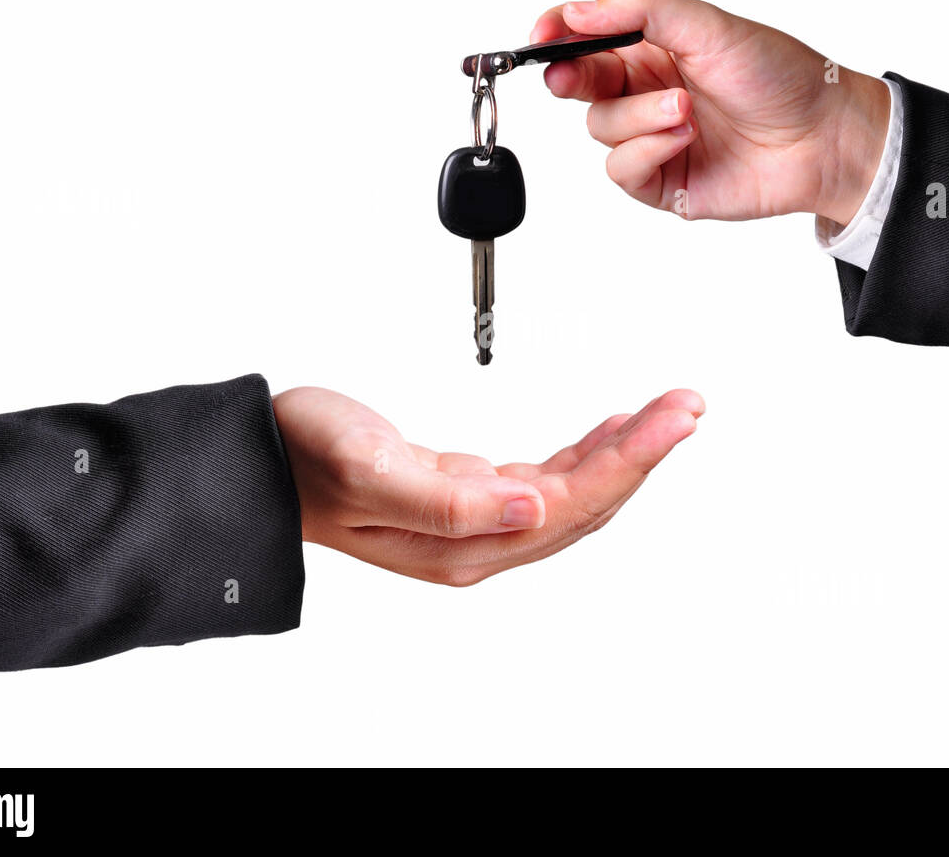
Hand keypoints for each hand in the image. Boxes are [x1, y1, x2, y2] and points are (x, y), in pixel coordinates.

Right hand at [272, 387, 702, 585]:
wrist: (261, 459)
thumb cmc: (303, 458)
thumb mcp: (368, 470)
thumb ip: (450, 503)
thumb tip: (532, 507)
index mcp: (463, 543)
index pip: (571, 504)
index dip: (630, 461)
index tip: (674, 417)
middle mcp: (479, 541)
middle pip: (587, 503)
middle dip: (644, 453)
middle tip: (687, 404)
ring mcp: (477, 523)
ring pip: (575, 492)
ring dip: (625, 452)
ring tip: (668, 411)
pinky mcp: (470, 496)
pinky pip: (550, 480)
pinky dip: (589, 454)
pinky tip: (610, 431)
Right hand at [531, 0, 889, 224]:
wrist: (821, 137)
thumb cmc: (778, 76)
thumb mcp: (707, 25)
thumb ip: (639, 10)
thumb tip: (577, 12)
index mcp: (652, 47)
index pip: (586, 37)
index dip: (557, 34)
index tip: (541, 36)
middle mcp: (646, 91)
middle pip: (580, 84)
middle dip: (572, 77)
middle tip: (570, 74)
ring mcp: (652, 137)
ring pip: (601, 129)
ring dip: (639, 117)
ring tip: (686, 109)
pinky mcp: (661, 181)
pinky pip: (621, 169)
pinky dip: (646, 151)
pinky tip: (683, 137)